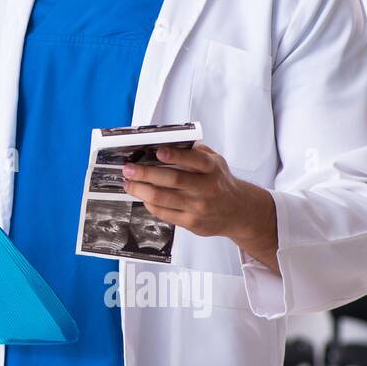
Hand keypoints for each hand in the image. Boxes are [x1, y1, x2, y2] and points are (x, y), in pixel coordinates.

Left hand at [119, 142, 277, 263]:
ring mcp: (198, 207)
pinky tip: (142, 197)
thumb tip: (167, 142)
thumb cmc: (220, 181)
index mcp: (212, 168)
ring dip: (140, 190)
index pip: (194, 160)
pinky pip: (164, 213)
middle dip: (145, 174)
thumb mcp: (215, 161)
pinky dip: (149, 204)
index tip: (158, 152)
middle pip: (172, 180)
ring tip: (128, 184)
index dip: (175, 156)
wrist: (238, 211)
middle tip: (128, 169)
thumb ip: (195, 151)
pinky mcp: (191, 222)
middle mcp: (206, 188)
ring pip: (162, 198)